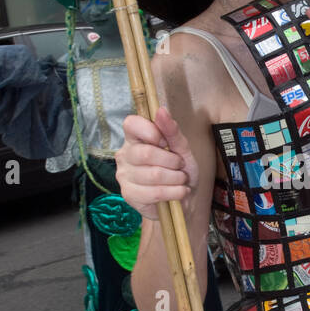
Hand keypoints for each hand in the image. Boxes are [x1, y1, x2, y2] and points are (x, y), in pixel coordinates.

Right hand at [115, 105, 198, 220]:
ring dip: (176, 178)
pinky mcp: (129, 195)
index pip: (131, 124)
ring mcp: (124, 176)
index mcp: (134, 138)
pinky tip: (179, 192)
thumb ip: (172, 130)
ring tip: (181, 180)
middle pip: (146, 153)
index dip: (151, 131)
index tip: (165, 142)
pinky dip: (175, 192)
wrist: (185, 200)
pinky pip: (155, 192)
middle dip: (172, 161)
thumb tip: (161, 110)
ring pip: (154, 174)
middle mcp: (124, 155)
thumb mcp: (182, 148)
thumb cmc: (180, 171)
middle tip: (179, 166)